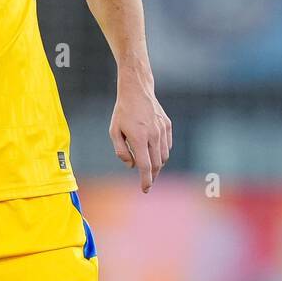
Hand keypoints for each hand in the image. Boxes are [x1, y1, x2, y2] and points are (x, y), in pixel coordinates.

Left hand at [109, 76, 171, 192]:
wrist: (137, 91)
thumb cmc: (122, 112)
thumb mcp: (114, 132)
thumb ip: (121, 151)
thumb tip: (131, 165)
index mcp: (138, 138)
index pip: (145, 166)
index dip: (146, 180)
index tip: (145, 189)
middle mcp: (153, 135)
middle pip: (157, 164)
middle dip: (152, 176)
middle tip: (147, 182)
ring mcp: (162, 130)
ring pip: (164, 156)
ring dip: (157, 165)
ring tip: (149, 167)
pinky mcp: (167, 125)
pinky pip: (167, 145)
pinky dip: (161, 153)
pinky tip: (153, 151)